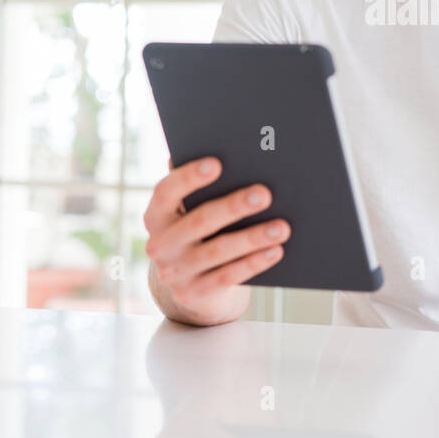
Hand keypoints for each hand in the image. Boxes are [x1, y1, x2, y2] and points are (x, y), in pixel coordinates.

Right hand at [143, 156, 289, 325]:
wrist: (192, 287)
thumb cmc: (200, 233)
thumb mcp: (190, 212)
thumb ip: (196, 186)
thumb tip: (215, 143)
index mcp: (156, 215)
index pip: (166, 192)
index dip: (189, 177)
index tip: (217, 163)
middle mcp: (160, 244)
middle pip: (200, 221)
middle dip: (234, 207)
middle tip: (265, 194)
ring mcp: (175, 272)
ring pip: (218, 251)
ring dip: (253, 237)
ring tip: (282, 226)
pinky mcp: (194, 294)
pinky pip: (228, 276)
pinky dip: (253, 263)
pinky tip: (275, 250)